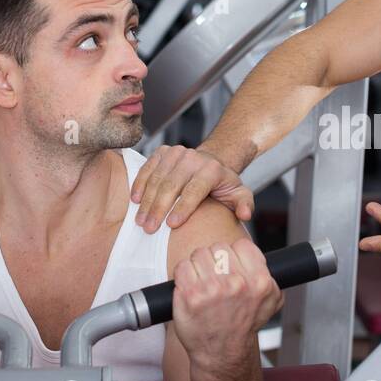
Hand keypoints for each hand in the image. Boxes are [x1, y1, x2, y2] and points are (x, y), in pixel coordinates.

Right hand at [131, 145, 253, 232]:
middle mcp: (193, 158)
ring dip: (146, 201)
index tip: (171, 225)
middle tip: (149, 228)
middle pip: (171, 185)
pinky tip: (135, 200)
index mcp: (212, 169)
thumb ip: (244, 204)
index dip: (182, 207)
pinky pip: (148, 168)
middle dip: (158, 209)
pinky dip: (140, 184)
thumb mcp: (239, 194)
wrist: (211, 163)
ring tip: (140, 221)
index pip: (194, 190)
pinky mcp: (163, 152)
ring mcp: (177, 153)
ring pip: (157, 179)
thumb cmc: (223, 184)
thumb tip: (245, 214)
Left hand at [171, 239, 281, 376]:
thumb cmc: (242, 327)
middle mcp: (236, 283)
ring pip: (199, 254)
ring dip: (198, 265)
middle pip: (219, 248)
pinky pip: (182, 266)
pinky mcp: (190, 295)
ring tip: (202, 282)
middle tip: (215, 276)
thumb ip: (272, 280)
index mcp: (259, 282)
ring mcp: (212, 289)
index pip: (242, 245)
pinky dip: (183, 274)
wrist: (222, 353)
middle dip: (215, 259)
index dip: (235, 254)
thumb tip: (265, 261)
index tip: (231, 265)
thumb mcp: (271, 303)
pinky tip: (190, 287)